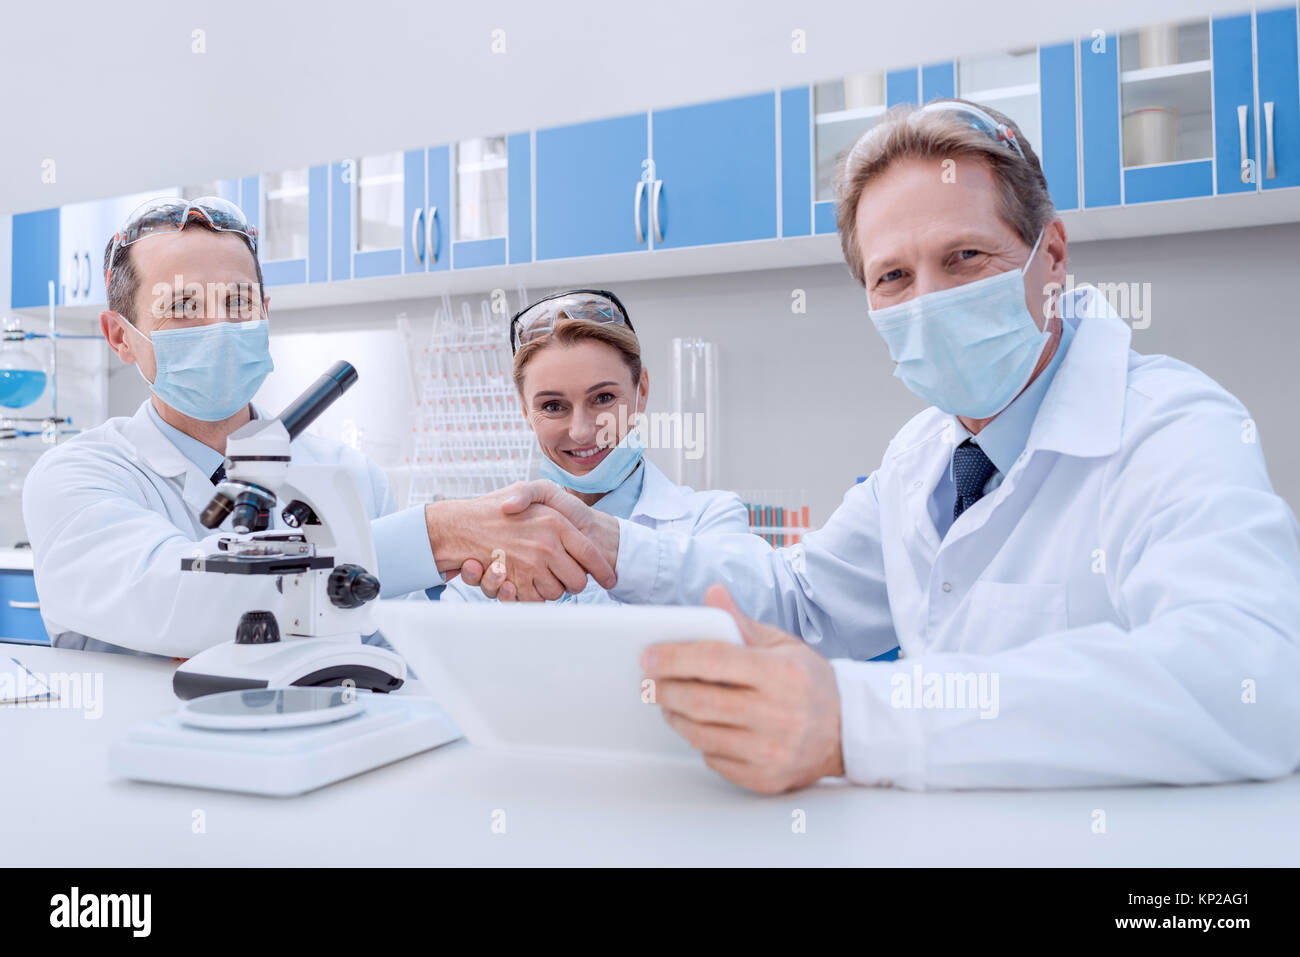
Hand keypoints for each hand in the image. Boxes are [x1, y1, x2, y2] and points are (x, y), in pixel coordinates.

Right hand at [425, 482, 615, 602]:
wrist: (460, 524)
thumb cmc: (497, 505)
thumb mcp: (533, 489)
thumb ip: (560, 500)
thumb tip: (574, 526)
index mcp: (556, 523)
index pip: (590, 554)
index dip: (603, 570)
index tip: (610, 579)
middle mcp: (546, 546)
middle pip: (577, 582)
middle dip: (574, 582)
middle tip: (565, 575)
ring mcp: (530, 566)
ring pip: (556, 593)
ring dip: (551, 588)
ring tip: (538, 573)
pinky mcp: (514, 583)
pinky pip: (535, 600)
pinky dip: (532, 596)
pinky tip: (523, 581)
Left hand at [641, 584, 844, 792]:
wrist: (847, 731)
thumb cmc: (809, 682)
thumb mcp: (782, 645)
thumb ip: (742, 624)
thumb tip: (712, 594)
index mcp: (782, 674)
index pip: (714, 660)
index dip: (674, 657)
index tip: (649, 656)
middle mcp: (779, 714)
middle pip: (701, 701)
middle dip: (666, 689)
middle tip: (650, 681)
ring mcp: (772, 750)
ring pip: (702, 735)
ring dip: (676, 716)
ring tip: (669, 701)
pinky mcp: (766, 778)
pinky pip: (715, 760)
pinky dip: (701, 742)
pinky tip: (701, 726)